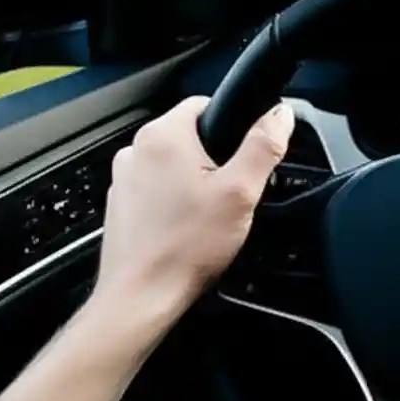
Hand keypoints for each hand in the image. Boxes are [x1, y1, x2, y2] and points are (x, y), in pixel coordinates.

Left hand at [92, 97, 294, 324]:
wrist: (142, 296)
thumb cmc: (186, 248)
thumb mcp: (240, 193)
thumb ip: (263, 146)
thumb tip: (279, 115)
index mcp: (164, 135)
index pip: (205, 104)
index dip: (232, 127)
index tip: (242, 158)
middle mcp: (135, 150)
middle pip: (190, 136)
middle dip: (214, 160)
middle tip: (229, 195)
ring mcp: (123, 178)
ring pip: (173, 165)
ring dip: (192, 182)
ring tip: (206, 217)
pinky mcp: (120, 204)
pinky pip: (156, 190)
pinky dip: (173, 203)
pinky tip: (186, 229)